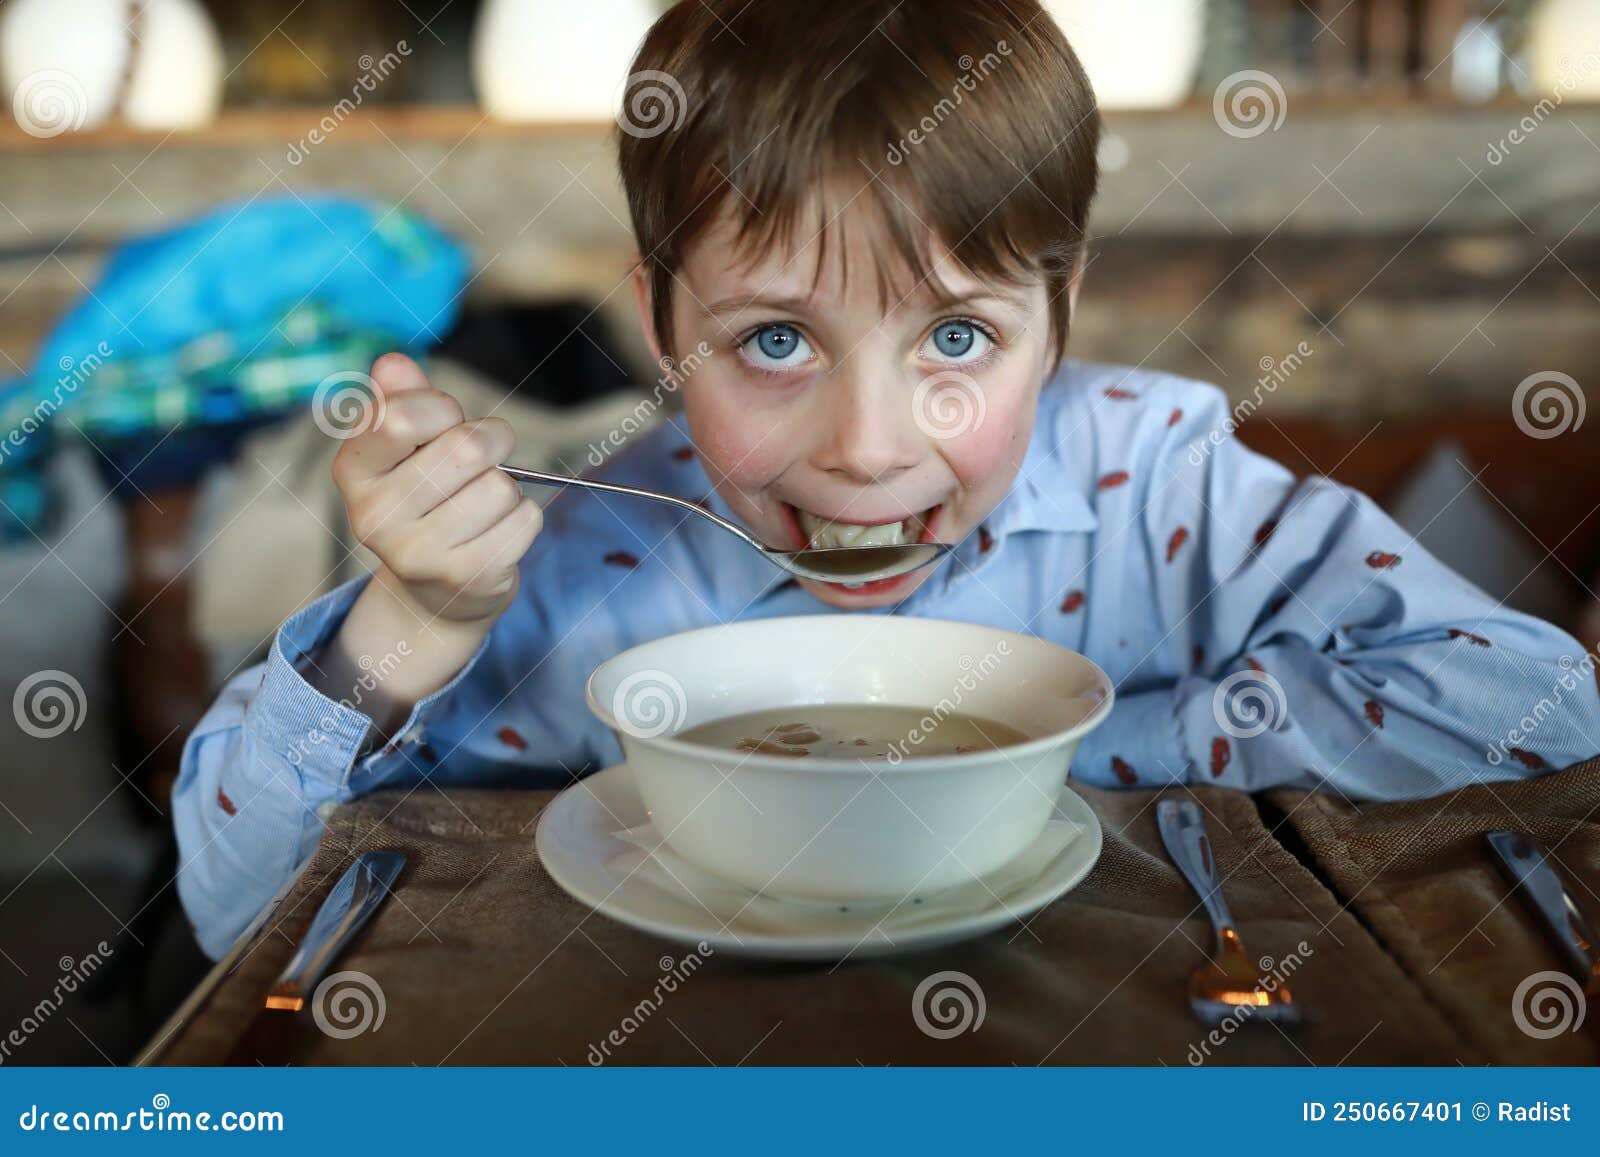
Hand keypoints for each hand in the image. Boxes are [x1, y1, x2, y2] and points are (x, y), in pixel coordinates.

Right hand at [332, 353, 542, 626]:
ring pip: (500, 486)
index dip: (443, 407)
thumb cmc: (426, 501)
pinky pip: (525, 519)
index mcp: (352, 471)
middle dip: (493, 439)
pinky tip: (496, 532)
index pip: (403, 414)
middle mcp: (374, 516)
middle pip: (467, 447)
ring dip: (507, 487)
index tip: (446, 422)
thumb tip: (392, 363)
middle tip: (487, 454)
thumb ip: (402, 400)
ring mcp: (417, 553)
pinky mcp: (464, 579)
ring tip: (483, 505)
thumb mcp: (405, 448)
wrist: (435, 593)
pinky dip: (524, 518)